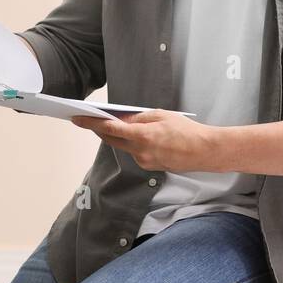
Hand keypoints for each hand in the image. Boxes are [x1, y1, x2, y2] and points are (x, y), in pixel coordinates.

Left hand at [70, 110, 216, 171]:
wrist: (204, 151)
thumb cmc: (187, 131)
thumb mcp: (162, 115)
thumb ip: (139, 117)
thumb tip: (122, 119)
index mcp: (143, 136)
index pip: (110, 128)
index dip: (91, 123)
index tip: (77, 118)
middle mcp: (140, 151)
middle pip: (112, 140)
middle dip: (99, 129)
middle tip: (87, 119)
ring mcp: (144, 161)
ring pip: (124, 147)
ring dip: (118, 136)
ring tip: (115, 123)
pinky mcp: (150, 167)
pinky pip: (135, 153)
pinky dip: (132, 143)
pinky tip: (137, 136)